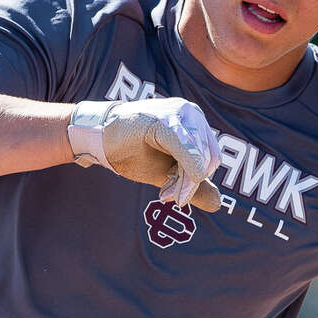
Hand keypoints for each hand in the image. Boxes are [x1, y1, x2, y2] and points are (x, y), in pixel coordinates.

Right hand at [67, 98, 222, 211]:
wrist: (98, 138)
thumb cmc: (131, 151)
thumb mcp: (166, 172)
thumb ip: (193, 185)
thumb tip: (219, 204)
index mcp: (195, 122)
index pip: (212, 157)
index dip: (197, 182)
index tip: (176, 196)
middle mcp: (191, 113)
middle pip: (209, 160)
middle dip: (191, 185)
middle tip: (168, 196)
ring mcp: (180, 114)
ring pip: (200, 160)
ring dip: (184, 184)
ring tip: (163, 192)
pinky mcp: (166, 122)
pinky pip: (187, 153)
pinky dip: (183, 176)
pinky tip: (165, 189)